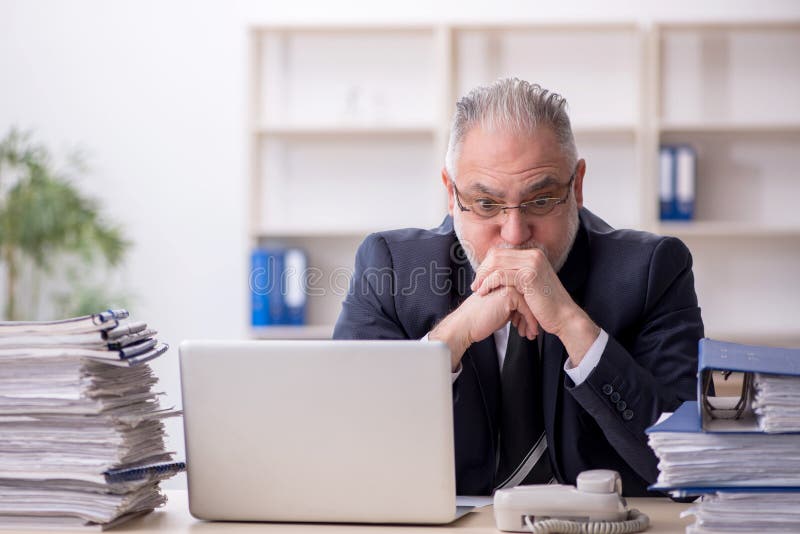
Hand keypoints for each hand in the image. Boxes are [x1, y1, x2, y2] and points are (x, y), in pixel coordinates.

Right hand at [429, 285, 536, 370]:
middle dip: (533, 316)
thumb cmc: (479, 319)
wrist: (465, 325)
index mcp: (503, 281)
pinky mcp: (509, 294)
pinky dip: (531, 322)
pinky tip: (530, 332)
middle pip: (530, 297)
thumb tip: (530, 311)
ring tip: (532, 334)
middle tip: (534, 331)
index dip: (530, 311)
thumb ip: (513, 305)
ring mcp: (508, 285)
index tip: (532, 325)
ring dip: (534, 321)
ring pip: (531, 303)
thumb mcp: (500, 308)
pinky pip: (528, 309)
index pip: (526, 294)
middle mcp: (506, 280)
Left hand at [470, 248, 599, 365]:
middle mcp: (533, 255)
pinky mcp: (529, 276)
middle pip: (496, 255)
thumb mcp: (530, 285)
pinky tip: (484, 293)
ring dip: (483, 277)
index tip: (480, 280)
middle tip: (475, 286)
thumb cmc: (546, 306)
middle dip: (482, 270)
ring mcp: (532, 263)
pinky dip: (488, 283)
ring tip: (478, 290)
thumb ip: (517, 275)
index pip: (501, 252)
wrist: (564, 317)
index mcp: (533, 254)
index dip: (487, 265)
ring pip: (496, 263)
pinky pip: (500, 275)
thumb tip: (497, 272)